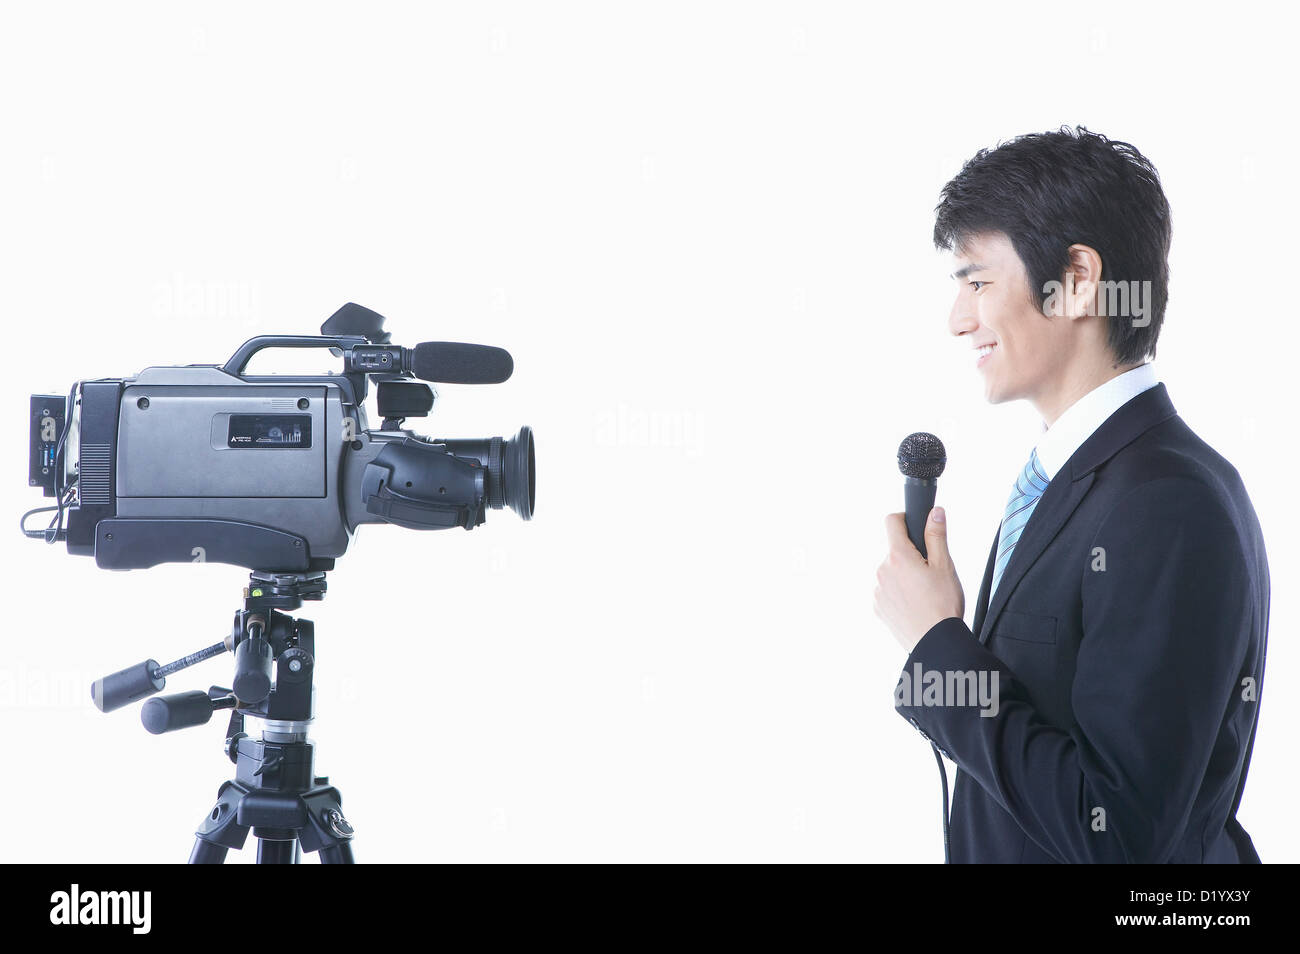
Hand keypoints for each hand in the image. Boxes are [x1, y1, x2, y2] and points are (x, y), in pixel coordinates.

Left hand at [873, 507, 964, 652]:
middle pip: (894, 550)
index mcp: (898, 557)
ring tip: (924, 593)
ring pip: (891, 572)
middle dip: (910, 554)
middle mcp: (882, 571)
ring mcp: (877, 590)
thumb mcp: (945, 565)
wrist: (935, 642)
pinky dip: (899, 593)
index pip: (892, 522)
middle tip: (930, 571)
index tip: (914, 526)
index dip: (904, 519)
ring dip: (904, 575)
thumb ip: (936, 535)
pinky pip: (887, 591)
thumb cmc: (943, 605)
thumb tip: (935, 512)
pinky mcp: (878, 607)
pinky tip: (916, 604)